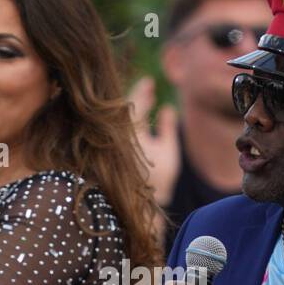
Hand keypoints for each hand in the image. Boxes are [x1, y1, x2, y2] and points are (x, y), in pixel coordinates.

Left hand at [128, 76, 180, 204]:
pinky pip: (120, 128)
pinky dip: (128, 118)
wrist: (142, 202)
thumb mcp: (169, 151)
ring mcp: (116, 144)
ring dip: (135, 105)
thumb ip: (168, 128)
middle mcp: (121, 138)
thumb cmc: (160, 179)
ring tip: (146, 95)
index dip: (143, 92)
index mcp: (134, 136)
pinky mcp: (114, 150)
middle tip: (147, 85)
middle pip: (126, 110)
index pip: (136, 107)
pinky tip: (139, 112)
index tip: (149, 82)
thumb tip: (168, 108)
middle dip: (138, 95)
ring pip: (122, 119)